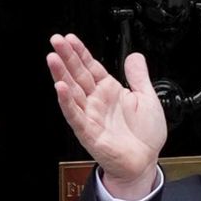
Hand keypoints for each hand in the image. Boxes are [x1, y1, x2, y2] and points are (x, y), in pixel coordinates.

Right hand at [46, 31, 166, 196]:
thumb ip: (139, 76)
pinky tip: (60, 88)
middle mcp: (97, 101)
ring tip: (52, 58)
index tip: (70, 38)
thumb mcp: (147, 98)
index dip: (80, 52)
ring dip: (61, 75)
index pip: (91, 66)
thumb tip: (134, 56)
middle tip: (55, 40)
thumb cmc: (145, 136)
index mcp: (110, 91)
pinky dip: (67, 102)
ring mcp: (91, 116)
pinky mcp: (89, 132)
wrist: (145, 162)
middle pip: (78, 74)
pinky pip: (75, 115)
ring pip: (72, 92)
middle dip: (66, 57)